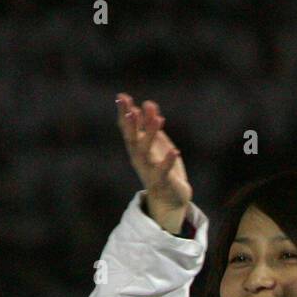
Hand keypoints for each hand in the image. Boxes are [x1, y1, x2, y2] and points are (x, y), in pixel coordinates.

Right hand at [116, 92, 190, 234]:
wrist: (169, 200)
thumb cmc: (161, 168)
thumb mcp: (156, 144)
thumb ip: (150, 125)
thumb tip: (147, 104)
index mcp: (136, 148)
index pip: (126, 128)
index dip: (123, 113)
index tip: (122, 96)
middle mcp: (139, 158)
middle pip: (132, 139)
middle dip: (131, 124)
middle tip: (131, 108)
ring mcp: (149, 170)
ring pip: (146, 153)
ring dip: (151, 136)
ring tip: (158, 119)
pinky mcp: (162, 182)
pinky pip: (163, 171)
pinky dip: (167, 162)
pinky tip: (175, 151)